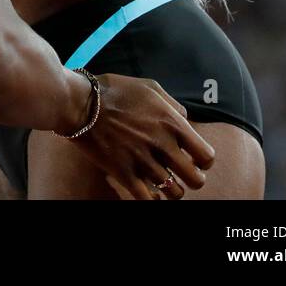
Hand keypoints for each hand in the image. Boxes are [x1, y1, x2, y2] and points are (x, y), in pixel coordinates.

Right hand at [72, 73, 214, 199]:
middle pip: (195, 180)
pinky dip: (153, 199)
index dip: (203, 162)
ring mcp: (142, 160)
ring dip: (172, 190)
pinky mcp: (123, 172)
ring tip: (164, 182)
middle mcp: (161, 144)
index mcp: (171, 122)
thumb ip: (172, 103)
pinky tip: (148, 191)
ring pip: (174, 192)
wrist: (79, 102)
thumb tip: (185, 118)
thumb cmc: (113, 91)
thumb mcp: (148, 86)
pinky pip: (148, 199)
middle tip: (181, 173)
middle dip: (192, 179)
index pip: (206, 156)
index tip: (194, 160)